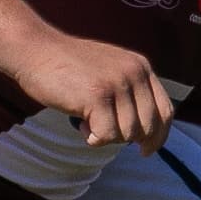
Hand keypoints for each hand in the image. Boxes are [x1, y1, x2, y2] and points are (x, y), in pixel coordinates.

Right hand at [13, 34, 171, 151]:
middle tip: (103, 133)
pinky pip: (106, 136)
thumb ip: (129, 92)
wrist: (36, 49)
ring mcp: (116, 84)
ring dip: (105, 136)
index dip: (159, 136)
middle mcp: (134, 73)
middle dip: (128, 139)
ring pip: (127, 134)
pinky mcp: (97, 96)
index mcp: (140, 66)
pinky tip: (79, 124)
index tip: (146, 150)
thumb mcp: (109, 70)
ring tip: (86, 120)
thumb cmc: (67, 65)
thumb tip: (144, 132)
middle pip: (148, 126)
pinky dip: (93, 138)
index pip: (165, 110)